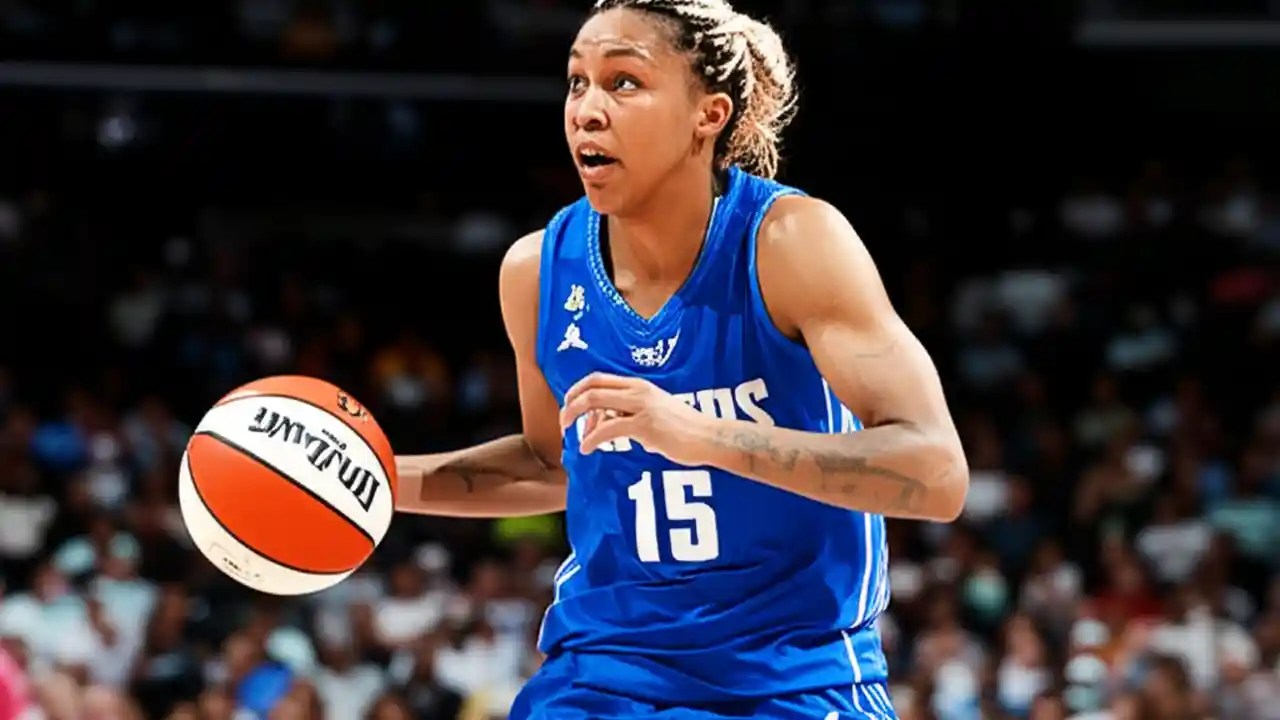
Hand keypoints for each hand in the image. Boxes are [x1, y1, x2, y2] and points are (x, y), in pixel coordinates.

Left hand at [559, 373, 707, 462]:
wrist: (709, 437)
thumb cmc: (685, 429)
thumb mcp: (655, 413)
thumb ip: (630, 415)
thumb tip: (608, 427)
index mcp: (639, 385)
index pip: (598, 378)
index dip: (578, 390)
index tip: (570, 406)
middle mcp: (637, 390)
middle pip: (591, 387)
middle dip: (571, 403)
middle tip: (564, 421)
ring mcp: (641, 406)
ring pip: (595, 403)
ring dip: (576, 419)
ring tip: (574, 437)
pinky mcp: (644, 426)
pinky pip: (607, 429)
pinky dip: (591, 439)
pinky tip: (587, 449)